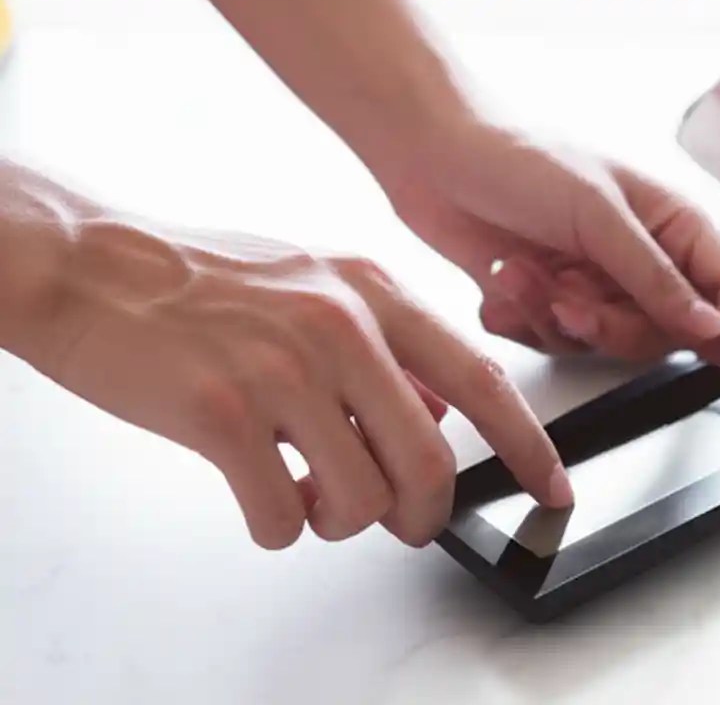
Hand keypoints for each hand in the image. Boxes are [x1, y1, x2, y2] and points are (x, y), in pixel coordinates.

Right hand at [31, 218, 571, 549]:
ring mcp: (282, 370)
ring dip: (340, 522)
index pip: (481, 380)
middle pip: (428, 464)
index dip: (528, 444)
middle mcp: (341, 327)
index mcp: (374, 293)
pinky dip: (279, 527)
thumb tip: (438, 422)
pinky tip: (261, 494)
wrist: (91, 268)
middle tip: (401, 522)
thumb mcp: (317, 288)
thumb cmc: (204, 283)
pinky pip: (281, 517)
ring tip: (308, 493)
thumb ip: (387, 350)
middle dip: (422, 515)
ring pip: (359, 501)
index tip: (553, 487)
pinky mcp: (222, 414)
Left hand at [386, 121, 719, 382]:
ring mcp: (596, 285)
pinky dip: (523, 320)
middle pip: (664, 334)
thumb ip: (656, 277)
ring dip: (553, 317)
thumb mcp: (597, 212)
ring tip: (518, 272)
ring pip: (604, 346)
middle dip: (610, 327)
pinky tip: (500, 281)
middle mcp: (641, 261)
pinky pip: (556, 346)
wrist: (430, 156)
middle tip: (569, 304)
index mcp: (672, 224)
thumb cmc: (518, 158)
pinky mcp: (551, 305)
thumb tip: (711, 327)